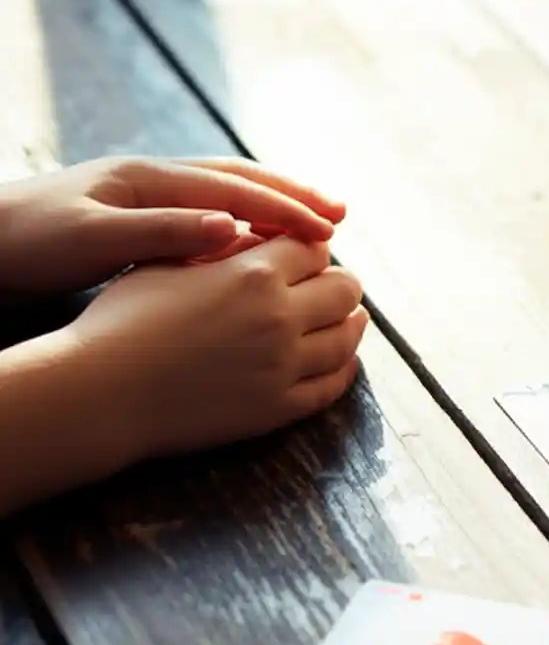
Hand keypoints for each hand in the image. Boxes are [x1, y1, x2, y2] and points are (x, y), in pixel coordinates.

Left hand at [0, 156, 344, 294]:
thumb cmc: (31, 244)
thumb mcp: (94, 240)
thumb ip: (164, 232)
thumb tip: (232, 229)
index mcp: (149, 178)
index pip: (234, 189)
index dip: (285, 209)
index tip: (328, 230)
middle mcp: (154, 178)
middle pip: (240, 179)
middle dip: (294, 195)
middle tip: (341, 214)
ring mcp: (148, 195)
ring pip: (227, 194)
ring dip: (274, 208)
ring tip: (316, 225)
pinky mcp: (140, 217)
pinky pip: (209, 215)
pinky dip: (244, 226)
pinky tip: (260, 247)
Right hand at [62, 236, 366, 461]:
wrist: (101, 391)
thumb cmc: (123, 320)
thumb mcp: (169, 263)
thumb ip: (223, 246)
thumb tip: (262, 236)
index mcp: (255, 273)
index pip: (314, 249)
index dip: (311, 250)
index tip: (305, 256)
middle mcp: (280, 317)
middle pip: (344, 290)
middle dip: (340, 283)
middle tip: (333, 286)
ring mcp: (284, 366)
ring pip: (347, 338)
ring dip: (351, 323)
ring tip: (351, 318)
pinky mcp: (278, 407)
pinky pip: (331, 386)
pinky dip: (343, 369)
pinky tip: (342, 360)